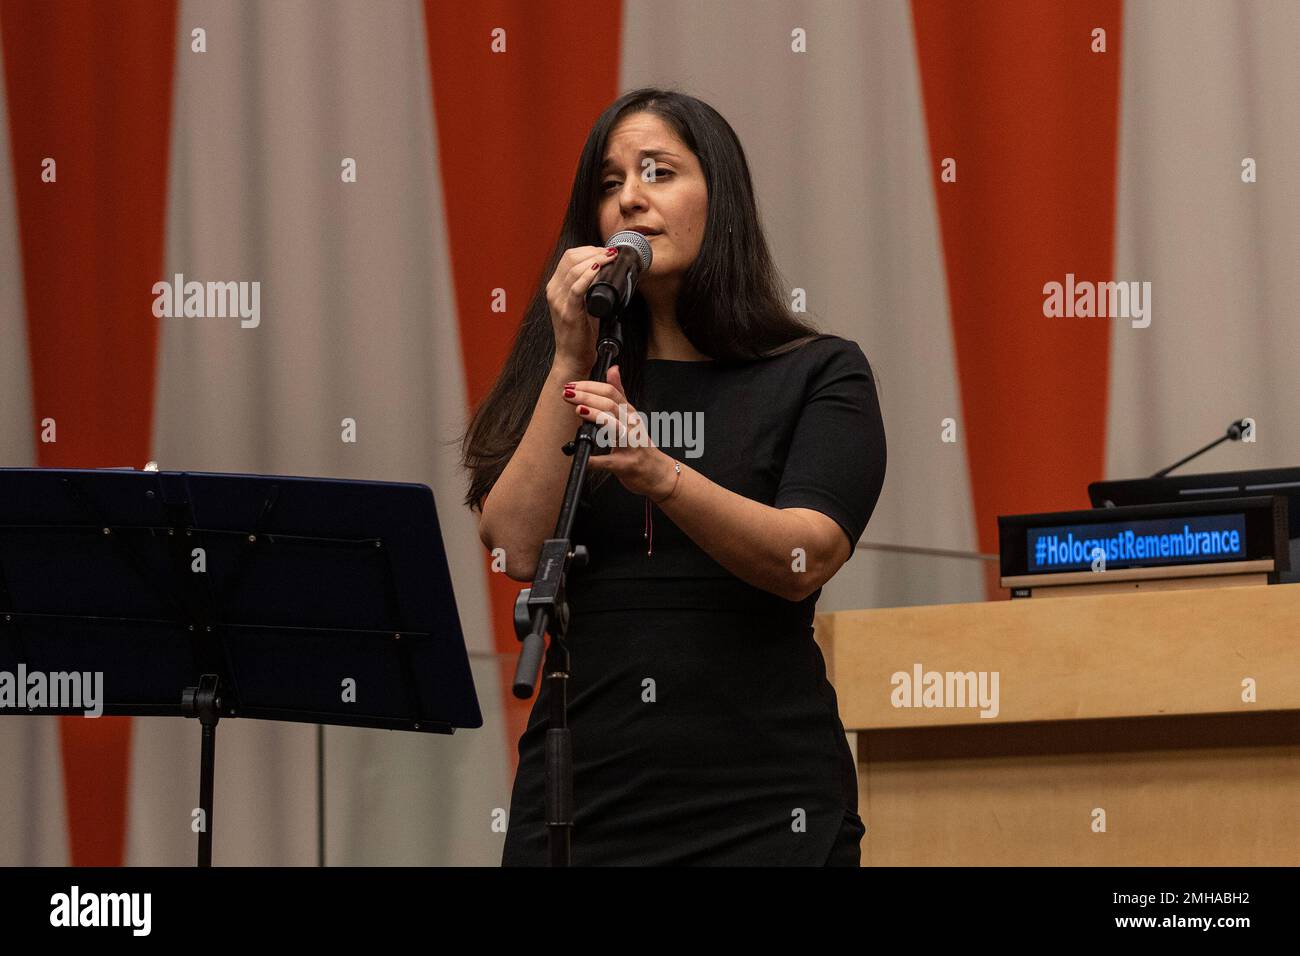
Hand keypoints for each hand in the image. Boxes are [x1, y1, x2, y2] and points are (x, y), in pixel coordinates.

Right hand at [546, 244, 618, 369]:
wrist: (572, 357)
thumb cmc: (579, 333)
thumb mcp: (582, 305)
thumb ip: (587, 288)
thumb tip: (606, 273)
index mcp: (555, 287)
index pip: (568, 257)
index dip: (588, 249)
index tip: (604, 252)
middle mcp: (554, 291)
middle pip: (571, 258)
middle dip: (593, 251)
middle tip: (610, 254)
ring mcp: (559, 301)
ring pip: (574, 269)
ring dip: (595, 260)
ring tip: (610, 258)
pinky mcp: (568, 312)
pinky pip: (576, 288)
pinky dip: (588, 276)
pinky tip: (599, 270)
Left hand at [563, 365, 674, 498]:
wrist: (657, 474)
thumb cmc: (641, 446)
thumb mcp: (631, 417)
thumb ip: (620, 393)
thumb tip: (612, 369)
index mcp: (629, 413)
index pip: (611, 392)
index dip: (590, 386)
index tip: (571, 385)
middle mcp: (631, 425)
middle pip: (611, 405)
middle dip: (587, 397)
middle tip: (568, 393)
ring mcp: (630, 445)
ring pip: (615, 426)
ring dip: (596, 416)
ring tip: (578, 410)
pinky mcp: (626, 465)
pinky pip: (608, 462)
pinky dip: (593, 460)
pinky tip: (580, 455)